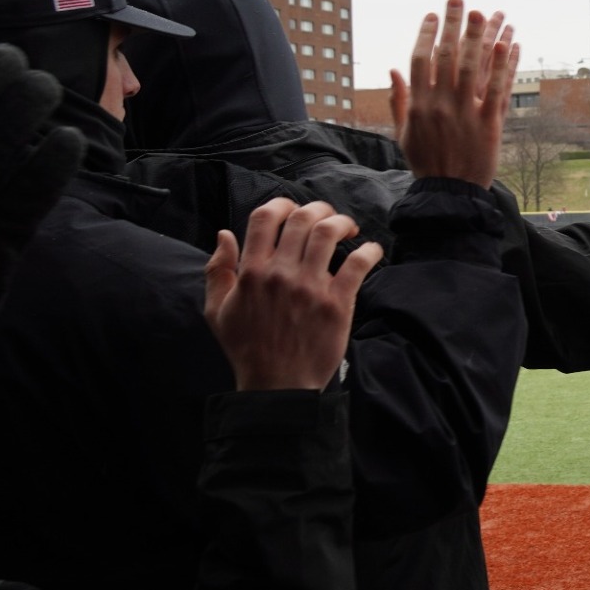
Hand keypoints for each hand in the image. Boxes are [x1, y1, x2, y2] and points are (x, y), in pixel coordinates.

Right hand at [204, 199, 382, 391]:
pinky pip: (357, 265)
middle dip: (317, 208)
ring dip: (341, 222)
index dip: (281, 203)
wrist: (276, 385)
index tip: (292, 207)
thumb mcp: (218, 310)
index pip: (264, 217)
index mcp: (251, 272)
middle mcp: (281, 274)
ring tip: (348, 228)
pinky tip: (371, 250)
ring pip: (328, 233)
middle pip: (302, 218)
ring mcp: (310, 288)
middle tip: (326, 216)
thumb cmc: (247, 349)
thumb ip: (218, 270)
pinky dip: (369, 251)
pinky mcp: (337, 304)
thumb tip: (225, 234)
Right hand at [389, 0, 518, 187]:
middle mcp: (440, 105)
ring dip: (478, 37)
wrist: (450, 194)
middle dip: (453, 25)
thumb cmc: (426, 163)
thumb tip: (393, 69)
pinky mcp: (489, 124)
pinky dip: (502, 67)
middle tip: (458, 0)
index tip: (433, 15)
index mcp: (418, 105)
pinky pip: (496, 90)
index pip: (420, 60)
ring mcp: (465, 114)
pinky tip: (508, 44)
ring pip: (472, 67)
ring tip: (484, 12)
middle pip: (446, 56)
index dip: (426, 34)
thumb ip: (398, 100)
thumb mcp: (404, 134)